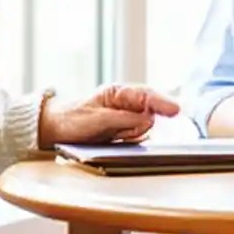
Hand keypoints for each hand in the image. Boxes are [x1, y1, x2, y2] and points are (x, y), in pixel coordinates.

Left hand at [37, 84, 180, 147]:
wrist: (57, 129)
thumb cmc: (72, 119)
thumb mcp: (96, 119)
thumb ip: (123, 118)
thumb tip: (148, 119)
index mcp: (118, 93)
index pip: (146, 95)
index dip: (162, 102)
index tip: (176, 110)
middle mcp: (127, 103)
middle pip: (149, 114)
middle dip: (137, 127)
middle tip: (116, 133)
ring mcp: (128, 117)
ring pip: (145, 128)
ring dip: (131, 135)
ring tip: (110, 136)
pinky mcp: (126, 130)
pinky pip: (138, 137)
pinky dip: (129, 140)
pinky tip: (114, 140)